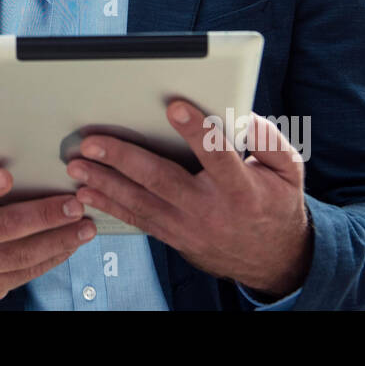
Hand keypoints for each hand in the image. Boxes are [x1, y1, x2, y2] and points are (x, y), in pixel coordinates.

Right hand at [0, 148, 96, 307]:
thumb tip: (1, 133)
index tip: (7, 178)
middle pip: (4, 226)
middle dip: (43, 215)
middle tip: (74, 204)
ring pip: (21, 254)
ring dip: (58, 239)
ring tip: (85, 227)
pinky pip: (27, 272)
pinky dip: (54, 257)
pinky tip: (72, 243)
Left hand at [67, 100, 311, 297]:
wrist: (272, 260)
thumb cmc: (275, 203)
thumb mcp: (288, 171)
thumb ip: (268, 140)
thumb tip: (243, 115)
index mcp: (242, 188)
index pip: (217, 155)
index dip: (195, 130)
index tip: (173, 105)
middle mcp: (210, 209)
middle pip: (162, 180)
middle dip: (123, 158)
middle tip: (92, 142)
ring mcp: (188, 227)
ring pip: (141, 202)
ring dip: (105, 183)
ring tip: (76, 165)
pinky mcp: (174, 236)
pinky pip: (138, 220)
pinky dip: (109, 206)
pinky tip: (86, 193)